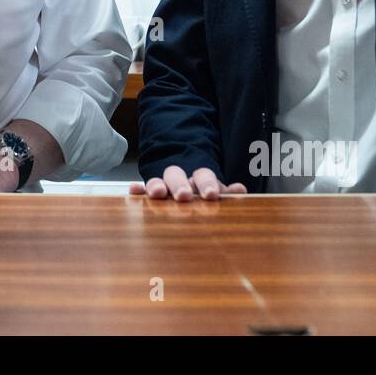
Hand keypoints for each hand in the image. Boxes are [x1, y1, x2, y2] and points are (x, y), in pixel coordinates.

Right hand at [130, 165, 247, 200]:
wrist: (186, 197)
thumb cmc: (203, 200)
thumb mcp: (216, 196)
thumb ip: (227, 193)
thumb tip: (240, 190)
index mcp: (198, 179)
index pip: (202, 174)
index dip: (207, 183)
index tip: (210, 195)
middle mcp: (178, 180)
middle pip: (176, 174)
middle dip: (179, 184)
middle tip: (184, 196)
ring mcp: (162, 187)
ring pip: (157, 180)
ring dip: (157, 185)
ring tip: (157, 194)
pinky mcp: (147, 195)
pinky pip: (141, 190)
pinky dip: (138, 189)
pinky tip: (135, 190)